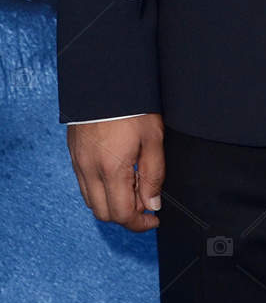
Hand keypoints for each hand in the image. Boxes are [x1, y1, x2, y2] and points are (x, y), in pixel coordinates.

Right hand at [67, 115, 164, 232]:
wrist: (104, 79)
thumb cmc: (132, 106)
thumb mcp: (153, 139)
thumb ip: (154, 175)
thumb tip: (152, 204)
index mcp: (111, 170)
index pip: (122, 215)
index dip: (140, 223)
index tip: (154, 218)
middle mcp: (89, 171)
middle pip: (104, 213)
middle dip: (127, 215)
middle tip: (146, 198)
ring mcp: (78, 163)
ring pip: (92, 201)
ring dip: (112, 202)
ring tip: (133, 183)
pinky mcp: (73, 154)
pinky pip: (84, 184)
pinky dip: (101, 189)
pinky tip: (117, 173)